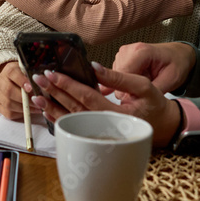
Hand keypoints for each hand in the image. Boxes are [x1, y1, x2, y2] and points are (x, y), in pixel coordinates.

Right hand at [0, 61, 34, 120]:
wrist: (15, 81)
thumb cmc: (27, 77)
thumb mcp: (31, 72)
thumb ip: (36, 75)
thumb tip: (44, 82)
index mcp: (9, 70)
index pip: (12, 73)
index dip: (21, 80)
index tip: (31, 87)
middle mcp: (1, 81)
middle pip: (8, 90)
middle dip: (24, 97)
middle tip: (37, 100)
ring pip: (8, 103)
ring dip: (24, 107)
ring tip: (37, 107)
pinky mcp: (0, 106)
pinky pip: (8, 113)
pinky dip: (21, 114)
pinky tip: (31, 111)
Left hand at [29, 64, 178, 146]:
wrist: (163, 126)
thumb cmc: (154, 104)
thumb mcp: (142, 86)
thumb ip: (118, 77)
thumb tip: (94, 67)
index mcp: (117, 114)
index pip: (87, 97)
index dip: (68, 85)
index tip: (52, 73)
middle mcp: (105, 126)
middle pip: (74, 108)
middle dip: (55, 92)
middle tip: (38, 78)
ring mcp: (100, 132)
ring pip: (71, 119)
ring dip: (52, 107)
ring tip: (36, 95)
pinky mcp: (97, 133)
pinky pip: (75, 126)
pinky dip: (59, 118)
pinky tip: (47, 109)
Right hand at [112, 42, 195, 93]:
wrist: (178, 55)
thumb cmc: (176, 64)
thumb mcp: (170, 79)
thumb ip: (152, 90)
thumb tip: (136, 102)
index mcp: (141, 51)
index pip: (123, 74)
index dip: (127, 91)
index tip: (134, 101)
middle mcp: (129, 50)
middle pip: (117, 78)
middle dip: (128, 89)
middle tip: (145, 90)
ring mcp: (123, 54)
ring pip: (116, 79)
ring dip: (128, 86)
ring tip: (144, 83)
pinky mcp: (120, 59)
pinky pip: (117, 77)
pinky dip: (126, 83)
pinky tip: (137, 82)